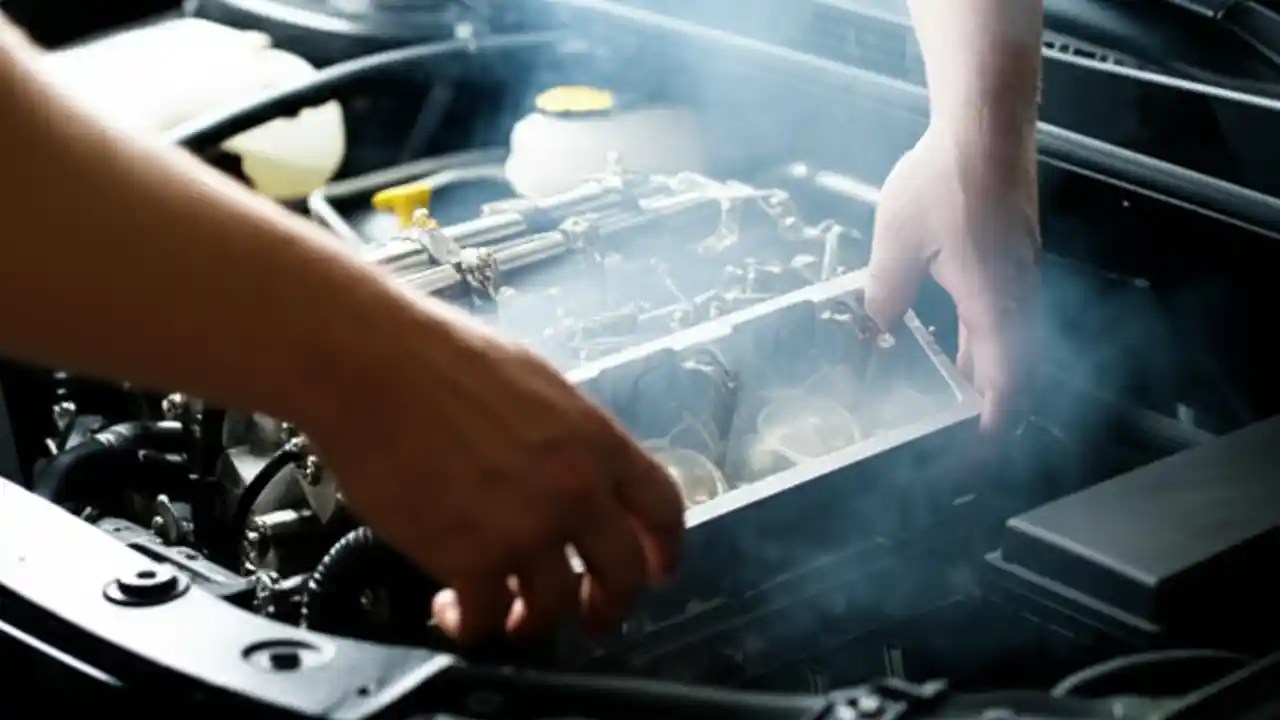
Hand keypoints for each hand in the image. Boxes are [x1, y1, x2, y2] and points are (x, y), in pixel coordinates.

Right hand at [301, 303, 684, 642]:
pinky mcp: (467, 560)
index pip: (662, 507)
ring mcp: (523, 530)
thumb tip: (577, 470)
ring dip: (536, 622)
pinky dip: (473, 625)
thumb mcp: (536, 383)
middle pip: (623, 574)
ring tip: (513, 618)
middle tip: (594, 615)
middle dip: (611, 605)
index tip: (659, 569)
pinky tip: (454, 610)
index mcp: (595, 440)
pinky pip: (487, 619)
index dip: (666, 548)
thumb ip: (569, 438)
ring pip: (556, 607)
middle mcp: (573, 490)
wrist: (371, 367)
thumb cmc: (439, 357)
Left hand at [865, 124, 1039, 433]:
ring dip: (981, 372)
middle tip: (958, 433)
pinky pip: (1001, 312)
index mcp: (992, 302)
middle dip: (984, 406)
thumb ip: (883, 292)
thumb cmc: (950, 176)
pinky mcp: (1011, 255)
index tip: (975, 451)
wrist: (986, 125)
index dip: (990, 424)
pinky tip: (954, 338)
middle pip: (1009, 369)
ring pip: (1005, 340)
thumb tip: (875, 329)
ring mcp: (1017, 274)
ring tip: (950, 395)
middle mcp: (1014, 294)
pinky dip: (981, 338)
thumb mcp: (897, 243)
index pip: (1003, 384)